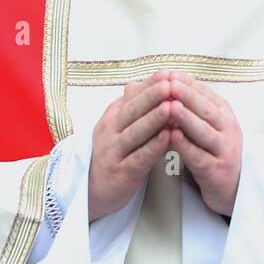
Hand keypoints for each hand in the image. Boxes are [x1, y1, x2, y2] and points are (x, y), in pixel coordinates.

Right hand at [89, 72, 174, 221]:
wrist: (92, 191)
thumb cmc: (115, 153)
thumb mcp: (120, 126)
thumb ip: (134, 106)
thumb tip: (146, 80)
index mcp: (113, 116)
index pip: (132, 96)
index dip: (150, 84)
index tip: (169, 73)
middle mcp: (110, 131)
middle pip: (132, 111)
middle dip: (152, 96)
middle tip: (170, 83)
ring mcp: (113, 152)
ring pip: (135, 132)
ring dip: (154, 119)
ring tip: (171, 107)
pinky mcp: (121, 172)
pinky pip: (139, 157)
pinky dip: (153, 147)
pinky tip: (167, 138)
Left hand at [167, 72, 243, 216]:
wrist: (234, 186)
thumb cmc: (214, 150)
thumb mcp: (208, 124)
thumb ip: (191, 105)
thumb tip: (166, 81)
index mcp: (225, 114)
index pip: (206, 94)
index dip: (188, 84)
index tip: (170, 74)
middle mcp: (228, 129)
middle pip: (206, 110)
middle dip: (187, 96)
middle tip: (169, 84)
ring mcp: (224, 150)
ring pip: (204, 132)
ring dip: (187, 118)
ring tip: (171, 106)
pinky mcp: (217, 170)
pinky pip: (199, 156)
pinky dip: (186, 146)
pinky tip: (172, 137)